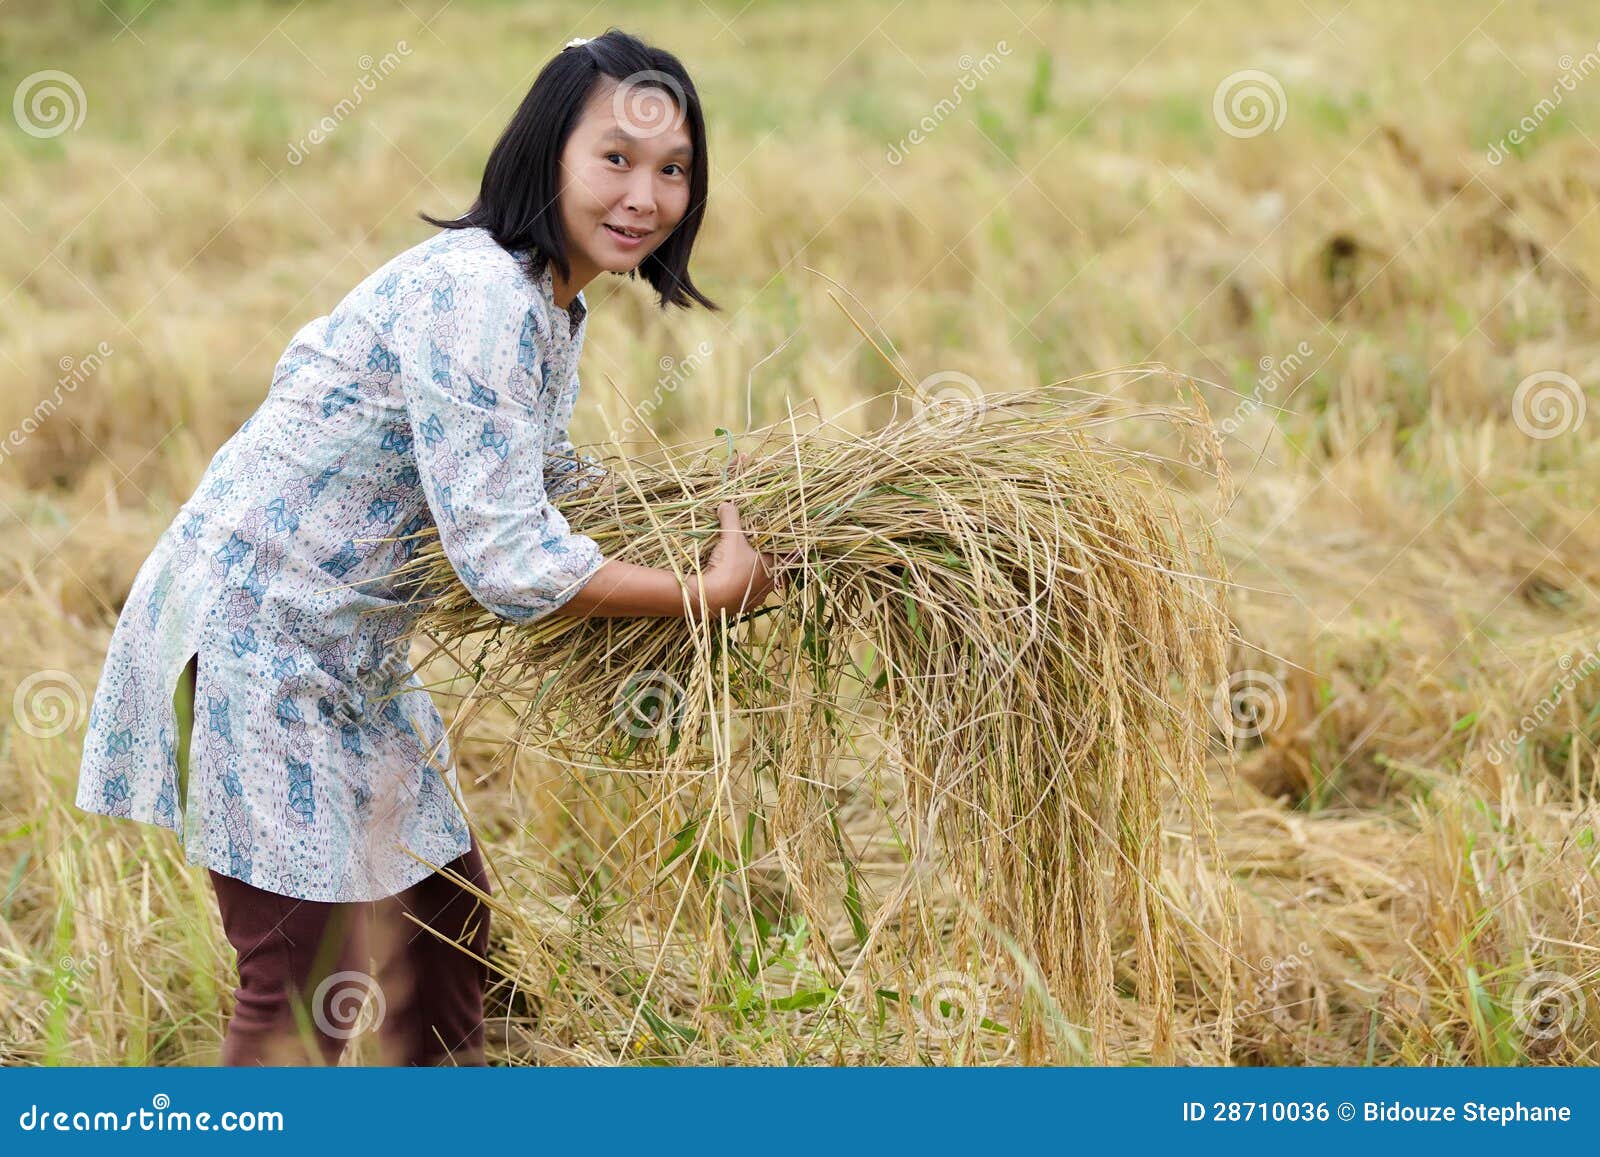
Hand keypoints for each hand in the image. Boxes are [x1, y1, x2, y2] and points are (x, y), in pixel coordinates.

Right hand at [699, 501, 780, 617]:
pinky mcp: (743, 608)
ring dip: (753, 576)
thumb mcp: (730, 537)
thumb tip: (726, 504)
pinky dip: (742, 589)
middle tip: (755, 551)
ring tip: (743, 566)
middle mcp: (768, 584)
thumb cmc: (728, 565)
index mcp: (772, 566)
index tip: (776, 541)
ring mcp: (756, 598)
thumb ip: (730, 518)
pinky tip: (733, 583)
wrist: (711, 598)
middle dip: (765, 560)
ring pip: (760, 584)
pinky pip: (747, 596)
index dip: (781, 547)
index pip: (785, 555)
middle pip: (772, 570)